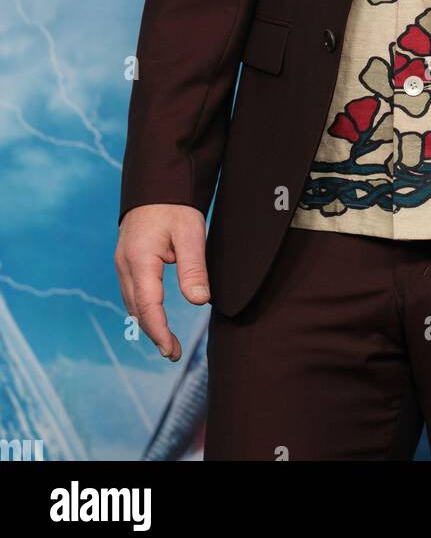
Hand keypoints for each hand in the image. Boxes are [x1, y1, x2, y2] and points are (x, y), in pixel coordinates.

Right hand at [114, 204, 209, 360]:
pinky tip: (153, 316)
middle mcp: (125, 264)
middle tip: (173, 353)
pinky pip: (131, 291)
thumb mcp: (190, 233)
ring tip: (167, 342)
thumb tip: (200, 302)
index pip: (148, 306)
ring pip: (132, 302)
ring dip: (147, 323)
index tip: (172, 352)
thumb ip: (193, 269)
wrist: (156, 184)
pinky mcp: (126, 259)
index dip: (159, 332)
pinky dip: (142, 308)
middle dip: (154, 333)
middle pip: (137, 308)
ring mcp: (122, 262)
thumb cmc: (175, 206)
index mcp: (139, 259)